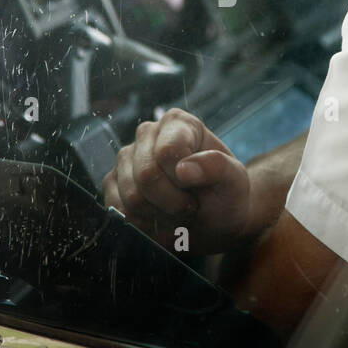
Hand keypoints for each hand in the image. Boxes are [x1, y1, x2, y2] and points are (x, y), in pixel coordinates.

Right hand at [102, 108, 251, 253]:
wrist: (214, 222)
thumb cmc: (225, 196)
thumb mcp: (234, 181)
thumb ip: (216, 167)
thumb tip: (183, 169)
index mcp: (178, 123)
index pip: (167, 152)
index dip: (183, 182)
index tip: (198, 191)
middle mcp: (147, 134)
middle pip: (146, 175)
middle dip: (172, 203)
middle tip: (189, 207)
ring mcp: (126, 159)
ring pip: (131, 196)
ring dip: (158, 215)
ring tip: (175, 212)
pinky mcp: (113, 183)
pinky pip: (117, 209)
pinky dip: (141, 223)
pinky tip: (157, 219)